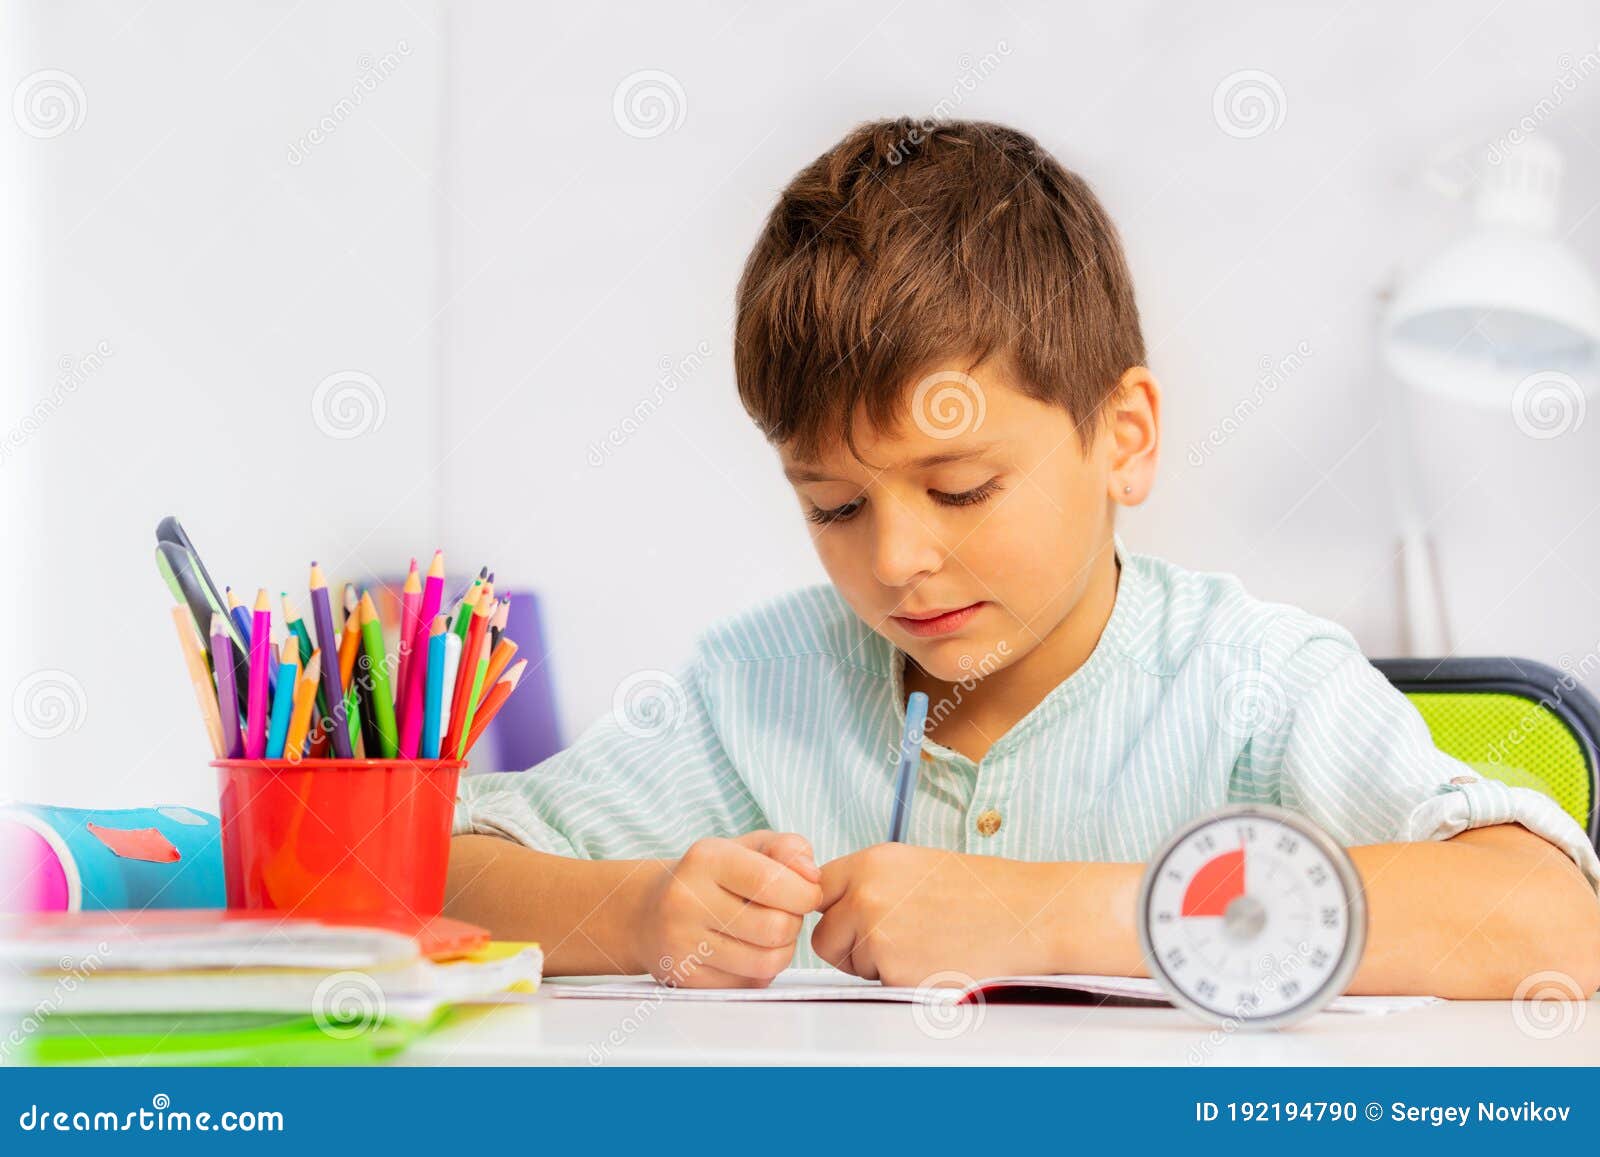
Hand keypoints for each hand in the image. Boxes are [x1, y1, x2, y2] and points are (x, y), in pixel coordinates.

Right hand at [633, 830, 822, 987]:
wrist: (648, 912)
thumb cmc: (711, 876)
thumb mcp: (747, 847)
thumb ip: (789, 849)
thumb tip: (813, 875)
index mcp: (706, 859)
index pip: (772, 882)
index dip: (805, 893)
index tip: (807, 893)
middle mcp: (686, 900)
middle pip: (775, 928)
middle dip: (793, 923)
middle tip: (784, 913)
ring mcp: (682, 944)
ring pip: (766, 963)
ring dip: (782, 950)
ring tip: (770, 934)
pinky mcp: (684, 979)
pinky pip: (749, 984)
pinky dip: (760, 970)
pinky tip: (747, 951)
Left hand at [812, 843, 1061, 985]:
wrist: (1025, 916)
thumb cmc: (980, 892)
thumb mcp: (914, 865)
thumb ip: (869, 882)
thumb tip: (833, 904)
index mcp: (870, 863)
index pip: (818, 891)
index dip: (833, 909)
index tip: (848, 917)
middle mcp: (866, 896)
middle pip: (824, 937)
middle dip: (849, 945)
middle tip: (893, 939)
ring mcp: (877, 936)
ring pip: (851, 965)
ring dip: (876, 964)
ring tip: (923, 944)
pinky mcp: (894, 973)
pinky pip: (878, 985)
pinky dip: (899, 981)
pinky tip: (933, 961)